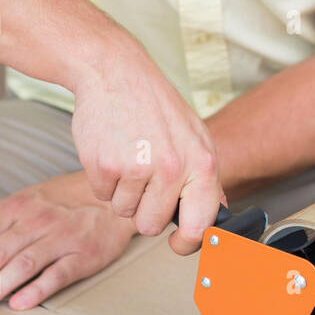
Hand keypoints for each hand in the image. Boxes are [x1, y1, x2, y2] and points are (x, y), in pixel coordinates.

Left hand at [0, 171, 136, 313]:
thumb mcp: (27, 203)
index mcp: (15, 208)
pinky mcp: (83, 255)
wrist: (112, 196)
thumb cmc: (62, 203)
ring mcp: (60, 237)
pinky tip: (20, 304)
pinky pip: (58, 273)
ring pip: (22, 263)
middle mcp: (35, 221)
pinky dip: (38, 289)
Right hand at [71, 39, 225, 253]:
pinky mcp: (104, 165)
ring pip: (124, 212)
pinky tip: (112, 150)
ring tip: (129, 156)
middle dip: (144, 210)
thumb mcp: (194, 135)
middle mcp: (171, 168)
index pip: (199, 226)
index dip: (187, 242)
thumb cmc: (154, 104)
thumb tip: (213, 217)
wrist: (116, 72)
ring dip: (122, 192)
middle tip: (143, 179)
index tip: (178, 243)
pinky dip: (103, 180)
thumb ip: (204, 178)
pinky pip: (102, 196)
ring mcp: (136, 167)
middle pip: (151, 226)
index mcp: (200, 163)